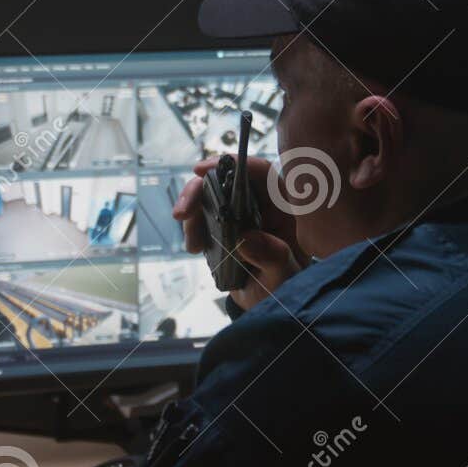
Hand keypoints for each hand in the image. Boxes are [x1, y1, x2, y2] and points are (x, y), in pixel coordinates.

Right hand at [173, 157, 305, 310]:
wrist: (270, 301)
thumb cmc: (286, 285)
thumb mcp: (285, 275)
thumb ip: (273, 257)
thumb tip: (246, 239)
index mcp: (283, 207)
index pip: (262, 173)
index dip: (236, 164)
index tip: (204, 171)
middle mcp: (260, 204)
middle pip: (227, 180)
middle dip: (200, 190)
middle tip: (182, 213)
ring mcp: (239, 214)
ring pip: (210, 197)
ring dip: (193, 214)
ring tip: (192, 244)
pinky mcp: (223, 226)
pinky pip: (203, 217)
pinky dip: (192, 228)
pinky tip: (195, 247)